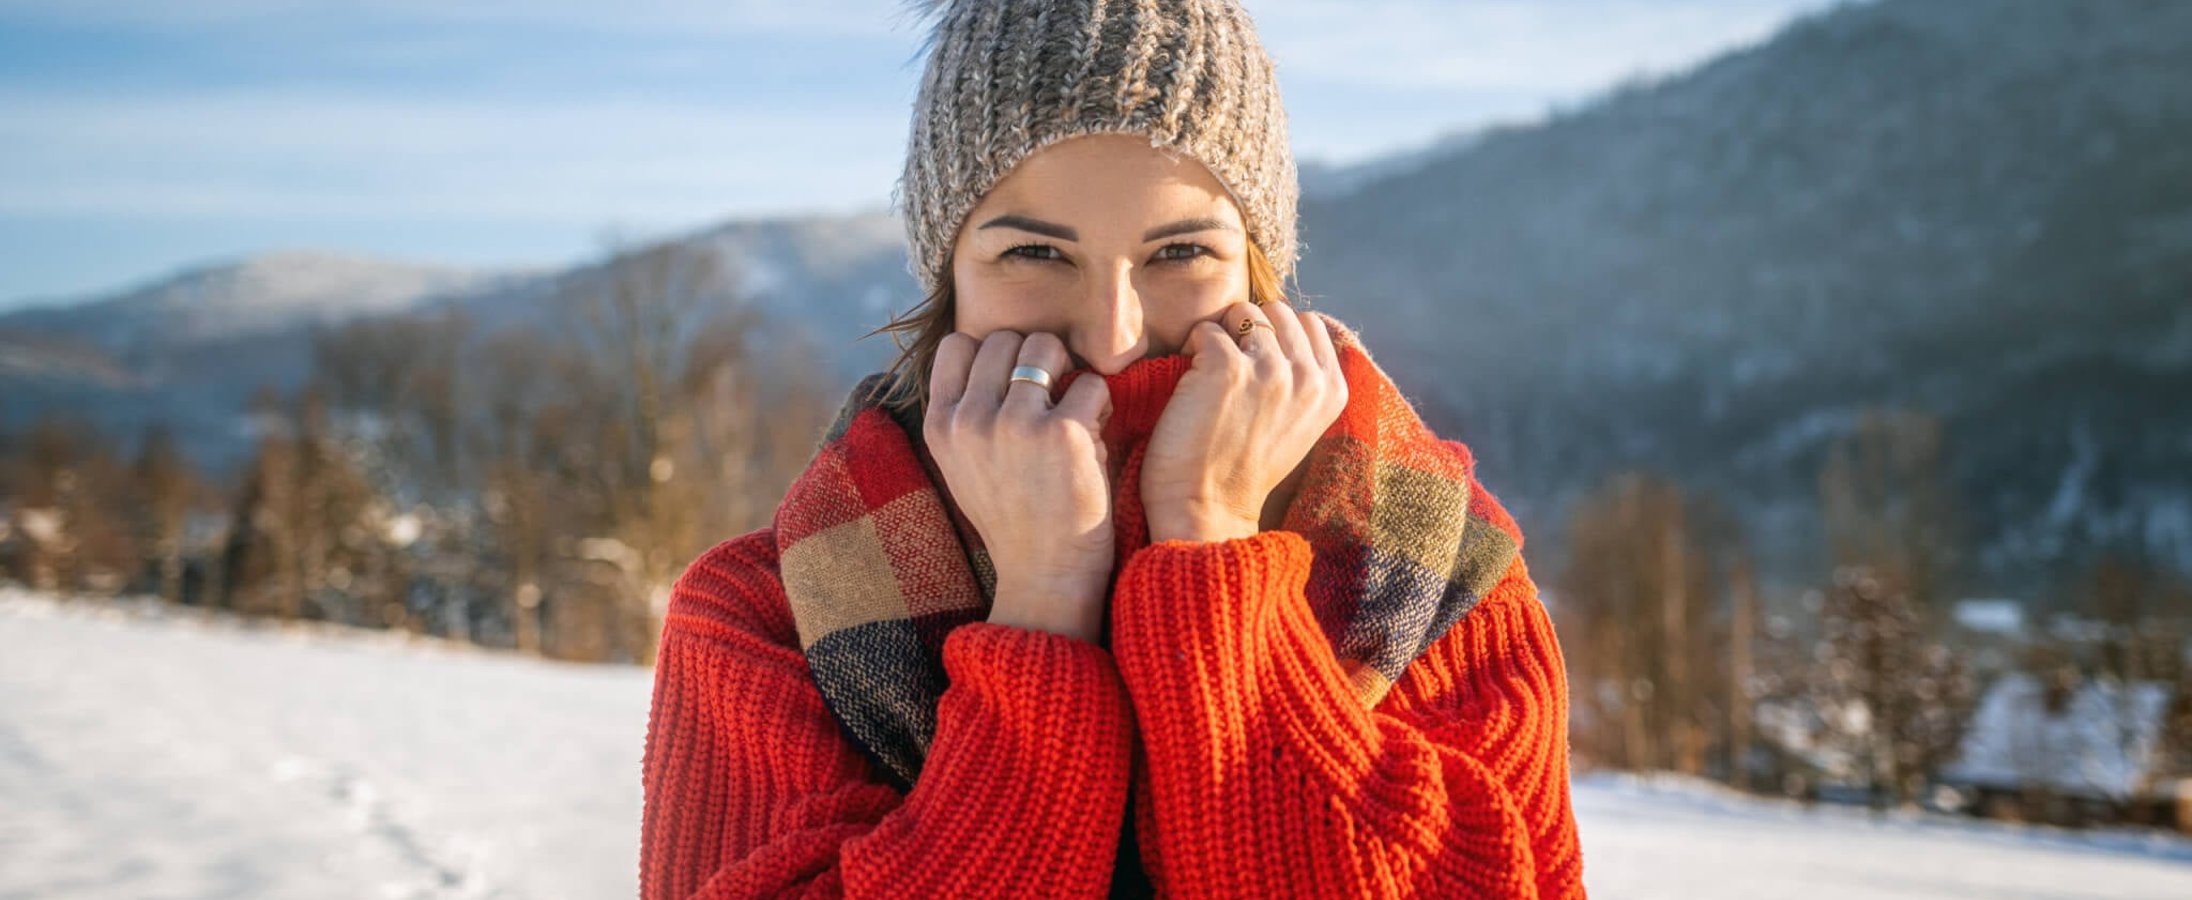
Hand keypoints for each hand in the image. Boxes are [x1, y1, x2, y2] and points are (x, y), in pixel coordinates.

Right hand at [925, 330, 1114, 641]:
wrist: (1044, 575)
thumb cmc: (1013, 515)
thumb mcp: (964, 463)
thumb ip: (966, 410)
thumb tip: (986, 349)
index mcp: (941, 424)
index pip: (958, 344)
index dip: (992, 354)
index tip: (1012, 383)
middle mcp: (970, 419)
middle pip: (1005, 337)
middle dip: (1034, 358)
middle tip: (1051, 397)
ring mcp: (1015, 423)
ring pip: (1047, 346)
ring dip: (1068, 371)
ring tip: (1074, 408)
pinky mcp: (1064, 433)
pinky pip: (1091, 383)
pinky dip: (1101, 403)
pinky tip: (1095, 434)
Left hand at [1141, 300, 1347, 543]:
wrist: (1208, 508)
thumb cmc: (1244, 467)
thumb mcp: (1298, 424)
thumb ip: (1304, 379)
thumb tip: (1287, 327)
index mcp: (1331, 389)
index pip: (1308, 322)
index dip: (1276, 334)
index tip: (1256, 363)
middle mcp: (1307, 376)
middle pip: (1277, 311)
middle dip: (1248, 328)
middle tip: (1229, 365)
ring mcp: (1269, 369)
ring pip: (1242, 312)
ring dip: (1220, 335)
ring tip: (1210, 373)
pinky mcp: (1226, 367)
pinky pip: (1205, 329)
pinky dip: (1193, 348)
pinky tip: (1192, 384)